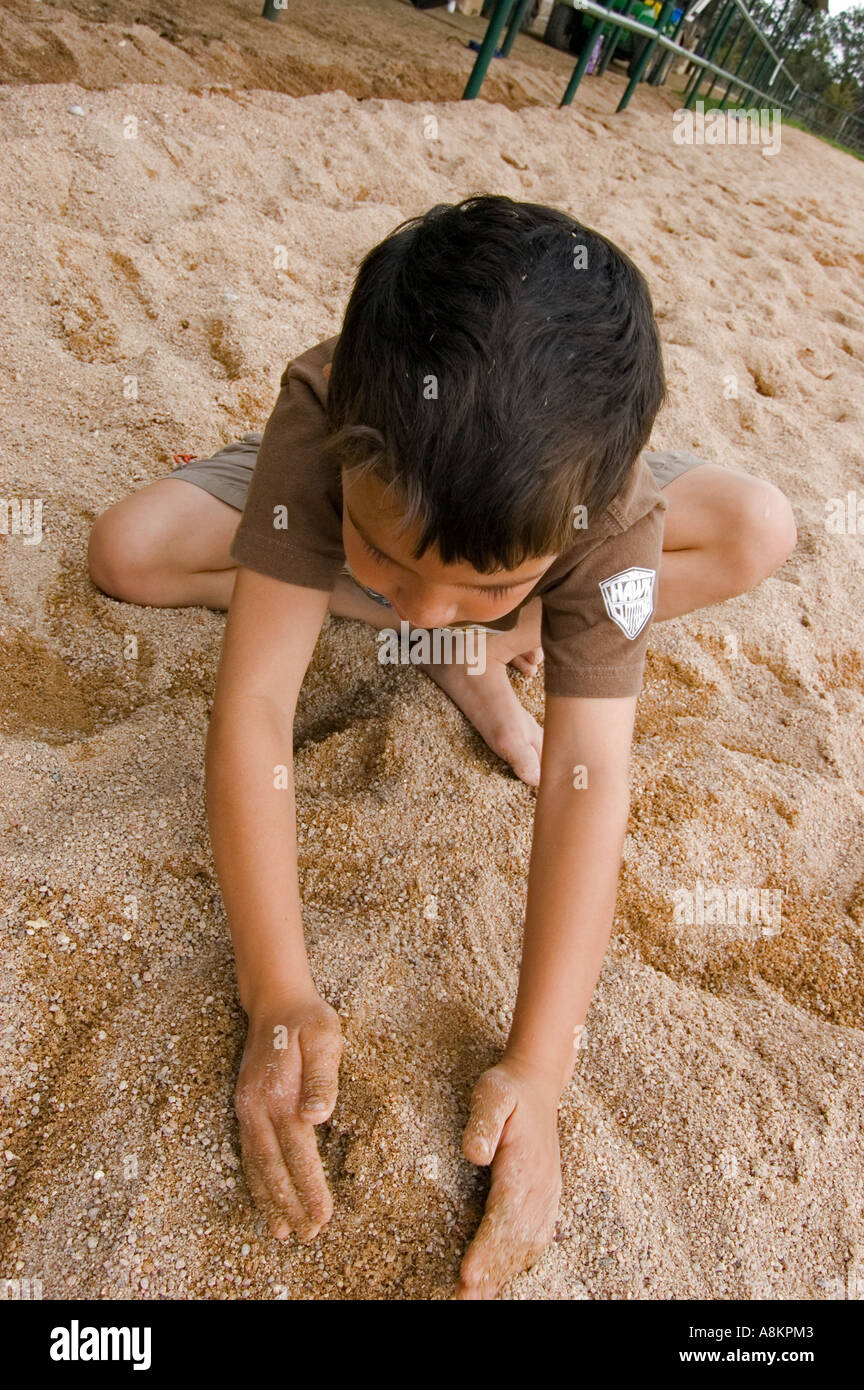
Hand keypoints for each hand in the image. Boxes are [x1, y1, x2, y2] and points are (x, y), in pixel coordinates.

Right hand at [235, 990, 341, 1242]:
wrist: (274, 1001)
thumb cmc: (307, 1019)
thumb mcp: (325, 1037)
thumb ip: (323, 1077)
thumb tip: (318, 1117)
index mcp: (280, 1095)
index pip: (297, 1152)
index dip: (309, 1186)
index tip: (322, 1215)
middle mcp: (257, 1108)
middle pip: (273, 1167)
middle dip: (289, 1204)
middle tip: (306, 1235)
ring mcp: (247, 1109)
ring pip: (257, 1164)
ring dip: (269, 1199)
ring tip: (281, 1231)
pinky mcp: (246, 1107)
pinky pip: (249, 1152)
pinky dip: (256, 1180)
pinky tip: (264, 1197)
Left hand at [456, 1057, 561, 1299]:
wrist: (539, 1084)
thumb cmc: (508, 1090)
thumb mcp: (492, 1094)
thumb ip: (483, 1122)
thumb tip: (473, 1154)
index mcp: (525, 1166)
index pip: (506, 1216)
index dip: (487, 1248)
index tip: (468, 1273)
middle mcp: (540, 1186)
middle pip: (517, 1240)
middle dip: (492, 1272)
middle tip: (464, 1296)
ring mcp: (546, 1193)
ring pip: (529, 1244)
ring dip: (505, 1272)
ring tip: (478, 1295)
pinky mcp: (546, 1196)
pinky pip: (538, 1237)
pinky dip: (521, 1261)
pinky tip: (502, 1276)